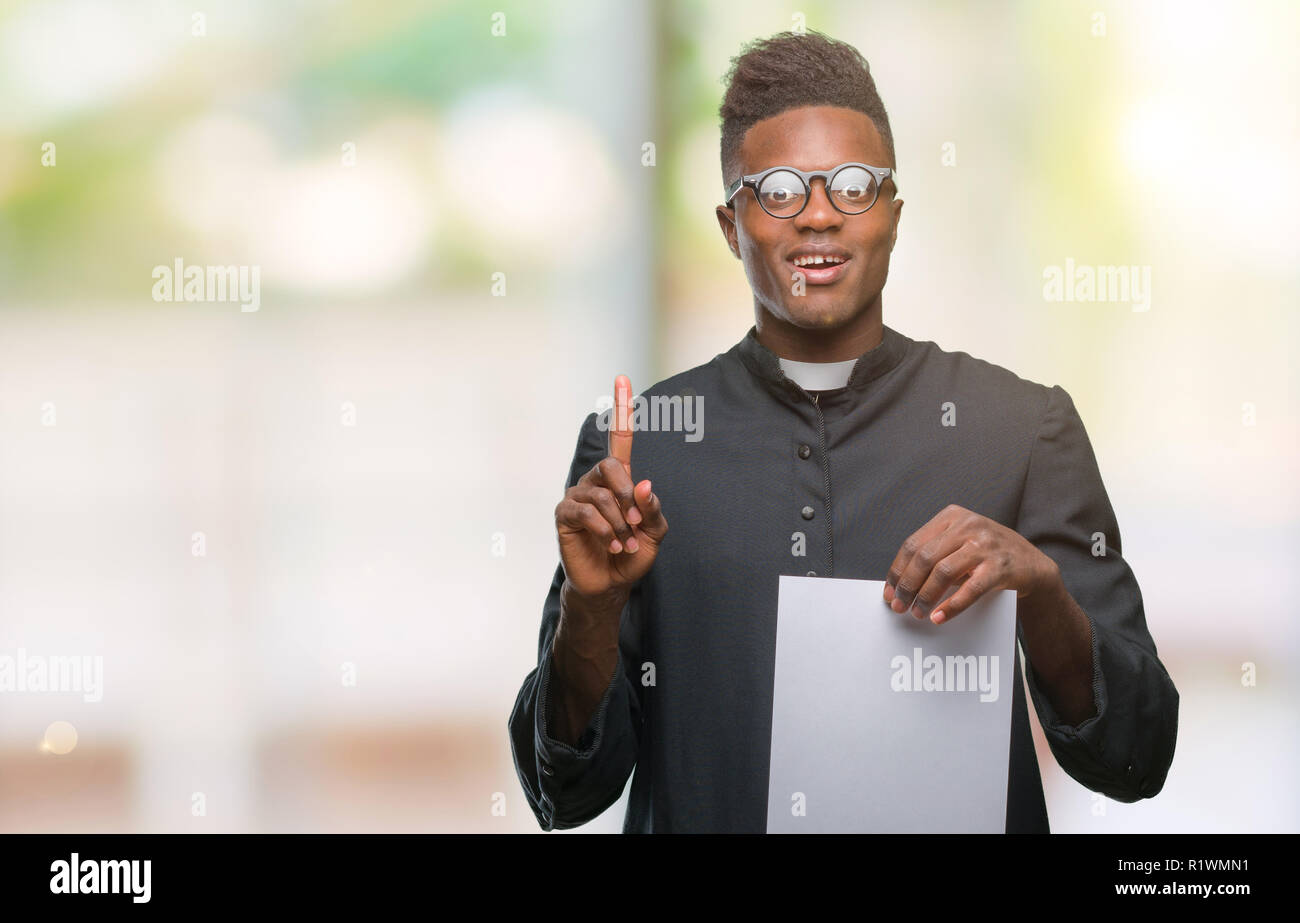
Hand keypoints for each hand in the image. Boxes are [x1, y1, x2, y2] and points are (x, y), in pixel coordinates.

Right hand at [554, 375, 668, 600]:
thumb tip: (645, 484)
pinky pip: (584, 511)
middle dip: (629, 495)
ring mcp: (577, 497)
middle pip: (612, 465)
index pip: (619, 438)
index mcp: (619, 480)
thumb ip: (653, 510)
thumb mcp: (655, 533)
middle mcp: (595, 482)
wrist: (610, 585)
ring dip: (620, 523)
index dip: (621, 409)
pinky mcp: (564, 515)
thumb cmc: (632, 554)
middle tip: (636, 523)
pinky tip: (612, 544)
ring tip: (625, 543)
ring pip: (601, 495)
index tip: (622, 378)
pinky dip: (604, 529)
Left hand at [882, 504, 1058, 623]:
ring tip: (918, 613)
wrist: (1032, 564)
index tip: (889, 591)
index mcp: (952, 516)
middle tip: (899, 606)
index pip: (913, 544)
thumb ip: (933, 553)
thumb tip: (898, 584)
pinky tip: (939, 616)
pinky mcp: (1001, 566)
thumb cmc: (987, 555)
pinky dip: (951, 605)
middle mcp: (968, 525)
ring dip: (925, 597)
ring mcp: (986, 545)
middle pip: (924, 558)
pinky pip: (970, 589)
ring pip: (943, 572)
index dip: (897, 570)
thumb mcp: (960, 543)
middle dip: (907, 586)